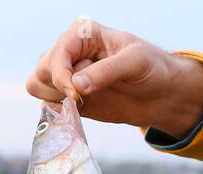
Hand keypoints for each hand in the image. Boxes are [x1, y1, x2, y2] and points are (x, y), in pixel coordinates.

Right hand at [25, 19, 202, 137]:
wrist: (163, 94)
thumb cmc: (153, 68)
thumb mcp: (135, 63)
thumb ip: (105, 72)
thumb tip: (75, 86)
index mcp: (84, 33)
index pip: (58, 52)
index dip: (61, 73)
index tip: (75, 92)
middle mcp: (72, 52)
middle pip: (42, 68)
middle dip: (57, 86)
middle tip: (80, 99)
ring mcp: (69, 75)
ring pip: (39, 84)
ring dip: (55, 97)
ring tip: (82, 101)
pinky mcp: (71, 97)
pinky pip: (49, 103)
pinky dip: (57, 110)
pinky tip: (79, 110)